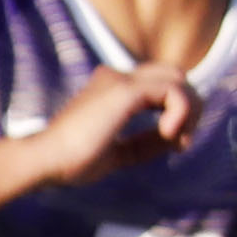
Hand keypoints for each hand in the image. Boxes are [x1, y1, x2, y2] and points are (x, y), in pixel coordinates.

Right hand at [15, 62, 200, 188]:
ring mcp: (121, 79)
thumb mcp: (121, 152)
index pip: (160, 84)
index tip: (175, 142)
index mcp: (113, 87)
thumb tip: (180, 136)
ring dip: (189, 111)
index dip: (178, 109)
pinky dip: (181, 112)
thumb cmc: (74, 161)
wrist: (46, 161)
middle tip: (181, 140)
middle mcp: (117, 76)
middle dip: (190, 106)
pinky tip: (169, 134)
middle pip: (175, 75)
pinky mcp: (126, 89)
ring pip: (178, 79)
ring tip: (177, 140)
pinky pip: (173, 91)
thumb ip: (148, 142)